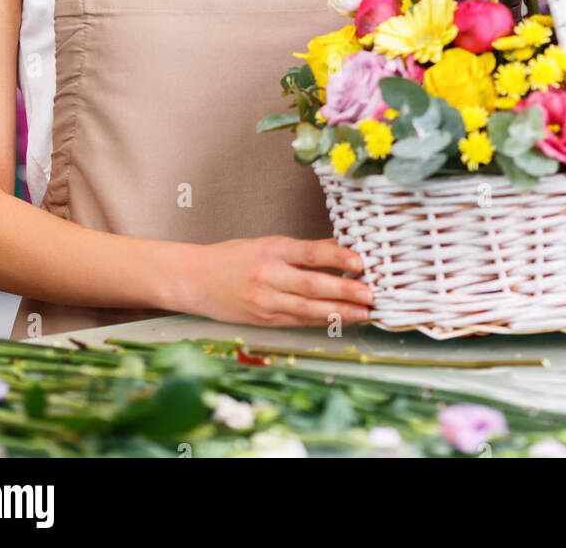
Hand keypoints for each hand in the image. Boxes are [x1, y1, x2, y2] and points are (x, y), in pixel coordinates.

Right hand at [182, 235, 374, 327]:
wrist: (194, 279)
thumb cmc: (231, 258)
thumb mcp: (266, 243)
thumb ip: (303, 249)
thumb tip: (339, 246)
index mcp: (271, 249)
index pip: (310, 253)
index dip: (337, 257)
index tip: (360, 262)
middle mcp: (269, 275)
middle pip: (313, 285)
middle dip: (345, 291)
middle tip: (371, 294)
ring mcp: (265, 300)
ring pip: (308, 309)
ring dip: (339, 312)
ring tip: (363, 312)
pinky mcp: (263, 320)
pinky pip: (297, 322)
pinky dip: (320, 322)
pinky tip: (339, 321)